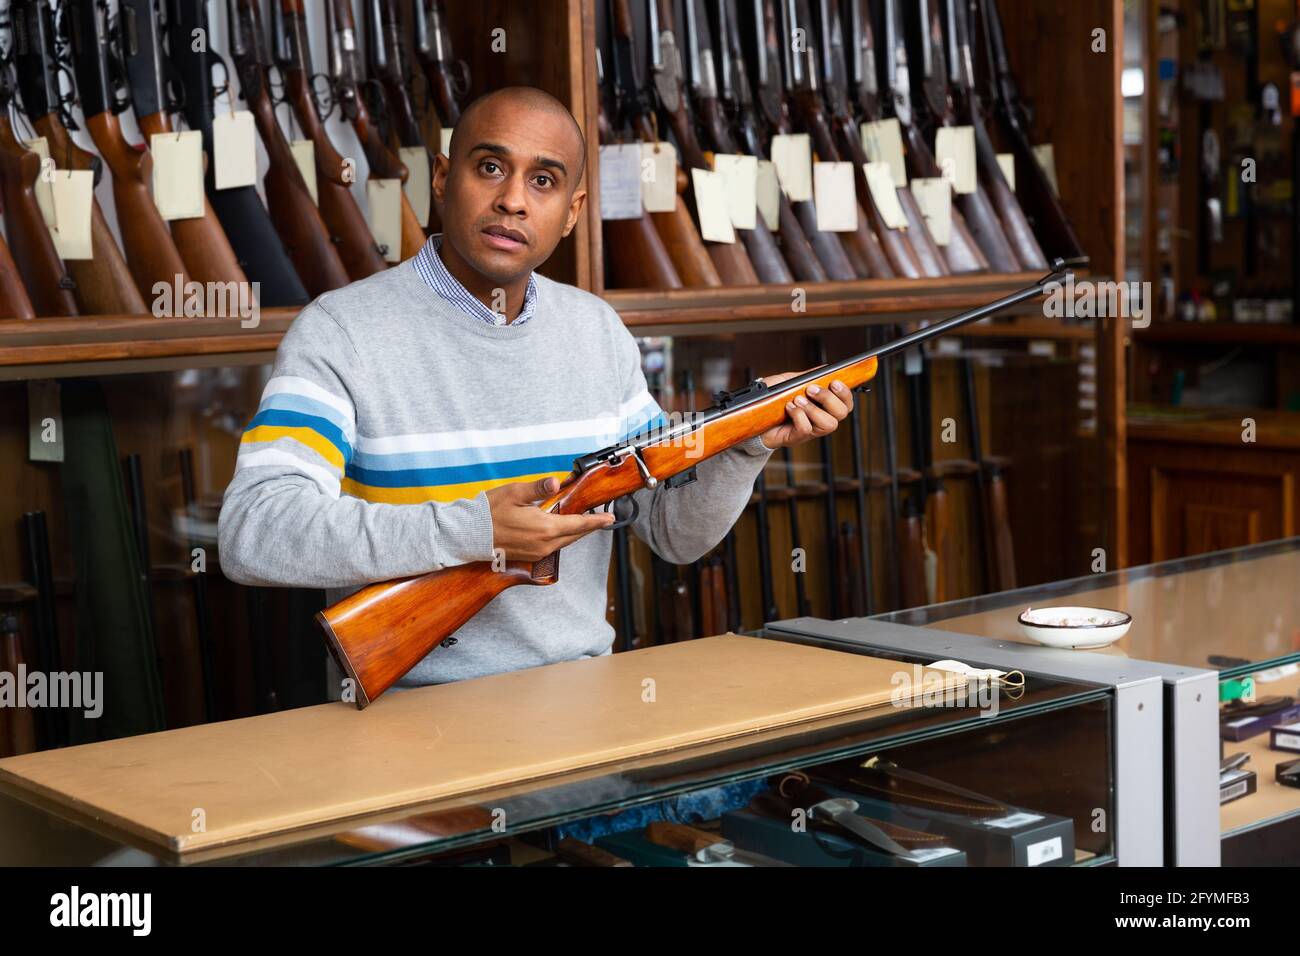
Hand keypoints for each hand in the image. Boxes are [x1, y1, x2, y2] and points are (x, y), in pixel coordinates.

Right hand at [485, 476, 614, 561]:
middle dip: (588, 527)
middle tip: (600, 519)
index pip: (579, 525)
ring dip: (574, 532)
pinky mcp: (529, 556)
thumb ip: (539, 488)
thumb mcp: (515, 493)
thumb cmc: (489, 512)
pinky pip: (553, 547)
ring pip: (564, 542)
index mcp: (544, 528)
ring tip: (583, 522)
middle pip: (574, 535)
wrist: (468, 534)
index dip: (596, 521)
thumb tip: (556, 483)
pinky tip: (559, 529)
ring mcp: (537, 553)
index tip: (610, 518)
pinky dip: (561, 537)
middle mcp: (544, 544)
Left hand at [757, 370, 853, 449]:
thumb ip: (806, 377)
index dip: (845, 393)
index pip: (846, 402)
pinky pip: (807, 429)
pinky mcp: (796, 438)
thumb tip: (825, 368)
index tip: (834, 381)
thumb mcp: (789, 383)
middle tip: (811, 389)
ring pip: (829, 424)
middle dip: (829, 398)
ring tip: (797, 399)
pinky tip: (788, 408)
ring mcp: (810, 430)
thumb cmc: (771, 400)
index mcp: (822, 405)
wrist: (751, 416)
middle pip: (842, 413)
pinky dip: (798, 415)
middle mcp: (820, 419)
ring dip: (814, 408)